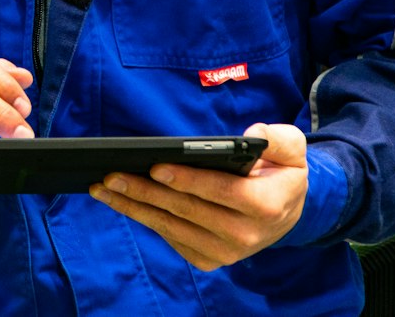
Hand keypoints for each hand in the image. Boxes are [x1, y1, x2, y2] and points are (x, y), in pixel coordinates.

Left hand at [90, 122, 307, 269]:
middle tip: (112, 176)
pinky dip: (144, 219)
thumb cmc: (280, 173)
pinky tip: (120, 202)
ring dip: (133, 207)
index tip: (156, 167)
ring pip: (171, 227)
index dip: (188, 180)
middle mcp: (245, 235)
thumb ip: (280, 139)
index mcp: (266, 206)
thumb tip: (252, 134)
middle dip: (146, 192)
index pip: (221, 192)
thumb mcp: (291, 150)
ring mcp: (225, 252)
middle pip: (187, 211)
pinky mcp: (207, 259)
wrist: (285, 212)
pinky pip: (169, 237)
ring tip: (103, 188)